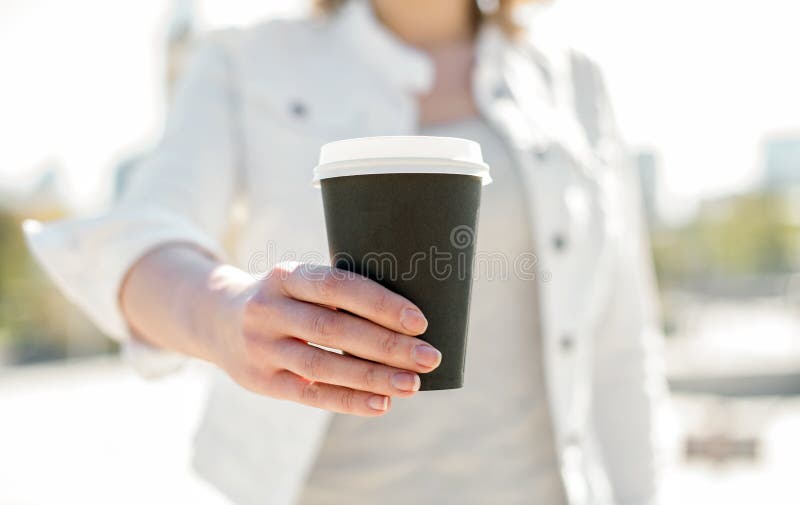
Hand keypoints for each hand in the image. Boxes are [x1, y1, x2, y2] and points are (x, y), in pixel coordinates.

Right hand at [213, 262, 440, 416]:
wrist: (217, 320)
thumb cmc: (284, 299)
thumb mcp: (299, 282)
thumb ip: (338, 294)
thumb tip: (406, 320)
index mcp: (285, 276)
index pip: (338, 287)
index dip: (379, 304)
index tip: (418, 321)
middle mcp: (269, 310)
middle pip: (335, 329)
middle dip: (387, 345)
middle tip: (428, 357)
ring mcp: (262, 348)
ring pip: (324, 365)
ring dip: (373, 377)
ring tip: (412, 384)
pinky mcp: (262, 381)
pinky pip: (312, 394)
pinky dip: (350, 400)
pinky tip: (382, 403)